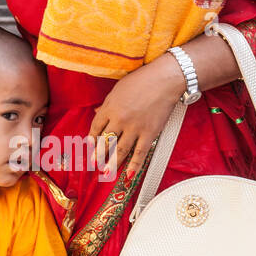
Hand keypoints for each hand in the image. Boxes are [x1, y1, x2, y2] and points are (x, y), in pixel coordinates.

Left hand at [88, 55, 181, 183]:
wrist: (165, 80)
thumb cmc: (142, 80)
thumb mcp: (119, 89)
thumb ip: (107, 103)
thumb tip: (97, 112)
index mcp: (110, 107)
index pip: (96, 127)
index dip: (92, 137)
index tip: (90, 144)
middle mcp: (120, 119)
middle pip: (106, 141)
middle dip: (99, 154)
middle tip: (93, 164)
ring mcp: (134, 128)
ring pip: (120, 150)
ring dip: (112, 163)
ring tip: (106, 172)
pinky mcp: (149, 133)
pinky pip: (140, 153)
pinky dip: (134, 165)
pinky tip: (128, 175)